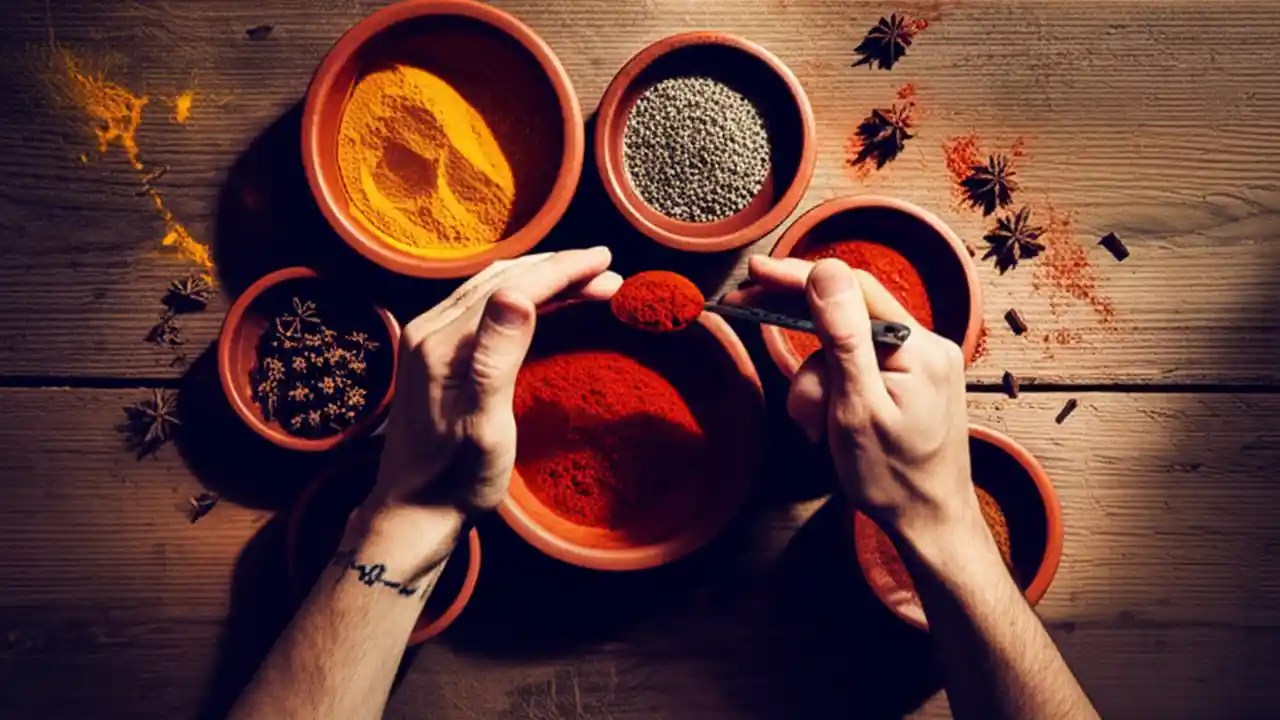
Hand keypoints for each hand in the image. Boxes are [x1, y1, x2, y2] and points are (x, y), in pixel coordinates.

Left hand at [353, 248, 620, 567]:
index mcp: (443, 344)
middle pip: (503, 279)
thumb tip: (518, 296)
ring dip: (542, 279)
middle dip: (558, 269)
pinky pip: (484, 306)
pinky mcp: (435, 352)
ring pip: (493, 288)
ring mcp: (429, 339)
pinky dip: (522, 295)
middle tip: (607, 270)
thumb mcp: (484, 426)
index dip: (562, 270)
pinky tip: (545, 301)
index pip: (512, 287)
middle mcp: (430, 330)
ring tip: (587, 280)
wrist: (414, 511)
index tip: (604, 261)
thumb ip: (496, 359)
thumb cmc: (456, 479)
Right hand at [734, 256, 978, 542]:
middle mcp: (925, 345)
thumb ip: (843, 337)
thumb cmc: (894, 479)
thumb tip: (825, 271)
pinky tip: (829, 426)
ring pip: (843, 351)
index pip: (854, 289)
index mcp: (919, 347)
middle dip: (805, 348)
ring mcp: (918, 363)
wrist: (930, 525)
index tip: (757, 273)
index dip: (801, 277)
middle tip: (753, 324)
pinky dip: (832, 393)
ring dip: (816, 386)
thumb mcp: (857, 409)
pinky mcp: (908, 381)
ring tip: (817, 428)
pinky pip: (856, 369)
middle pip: (846, 318)